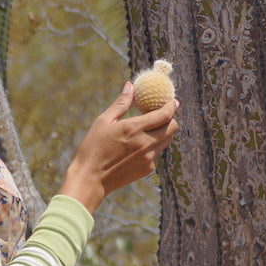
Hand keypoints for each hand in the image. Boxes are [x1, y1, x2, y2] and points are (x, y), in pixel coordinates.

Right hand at [58, 83, 178, 213]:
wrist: (91, 179)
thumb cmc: (93, 147)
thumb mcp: (103, 121)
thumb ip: (121, 103)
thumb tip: (130, 86)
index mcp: (134, 128)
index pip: (164, 115)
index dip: (171, 106)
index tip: (173, 102)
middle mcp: (145, 143)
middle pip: (172, 127)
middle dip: (170, 119)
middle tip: (162, 115)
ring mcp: (149, 158)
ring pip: (167, 140)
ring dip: (163, 132)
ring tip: (150, 128)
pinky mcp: (148, 168)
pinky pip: (158, 152)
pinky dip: (154, 145)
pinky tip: (139, 145)